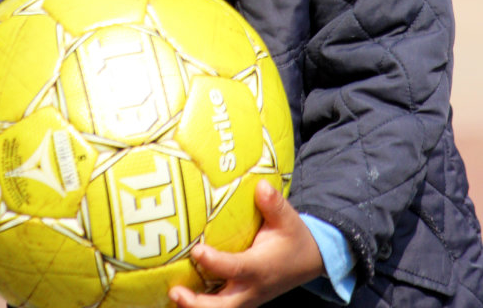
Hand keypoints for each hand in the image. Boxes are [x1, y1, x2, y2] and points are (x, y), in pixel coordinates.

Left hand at [169, 180, 323, 307]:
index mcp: (261, 267)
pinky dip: (202, 305)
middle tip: (175, 291)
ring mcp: (247, 298)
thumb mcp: (288, 219)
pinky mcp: (242, 300)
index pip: (235, 268)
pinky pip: (221, 307)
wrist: (309, 262)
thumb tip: (261, 186)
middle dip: (197, 305)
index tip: (197, 250)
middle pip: (222, 307)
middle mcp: (252, 288)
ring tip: (174, 295)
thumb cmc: (294, 238)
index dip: (215, 262)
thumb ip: (273, 203)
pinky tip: (183, 294)